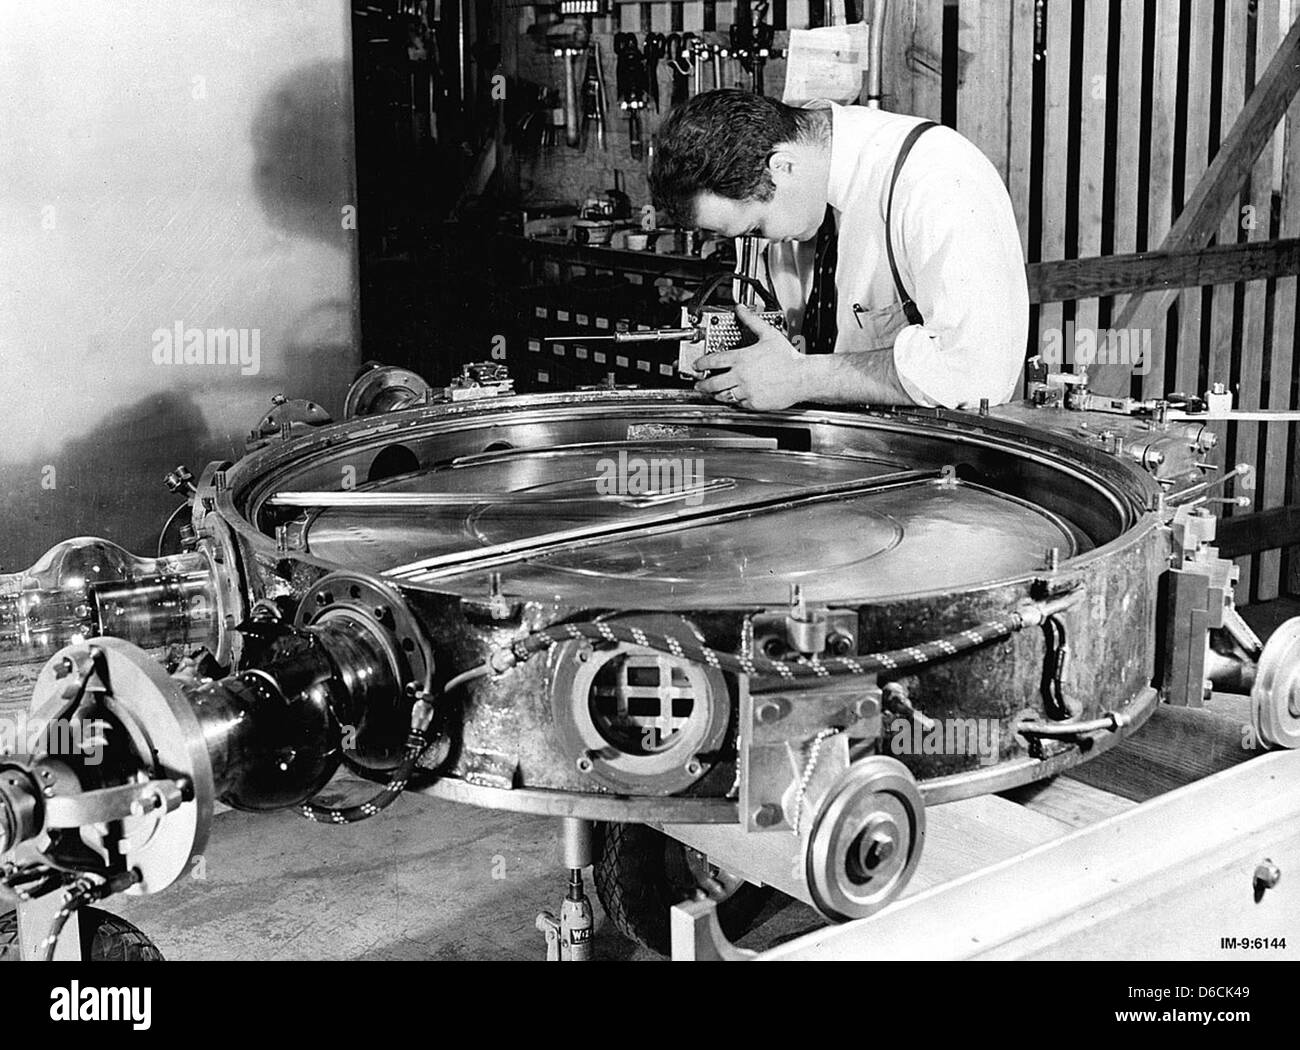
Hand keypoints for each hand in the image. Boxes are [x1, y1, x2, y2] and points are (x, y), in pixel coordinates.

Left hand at [693, 303, 807, 410]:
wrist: (802, 377)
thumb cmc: (788, 358)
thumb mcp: (768, 334)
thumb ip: (751, 321)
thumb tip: (741, 309)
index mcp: (742, 359)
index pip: (713, 361)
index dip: (701, 363)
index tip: (697, 365)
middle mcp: (741, 376)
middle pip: (713, 383)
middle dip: (702, 384)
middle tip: (699, 384)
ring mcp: (747, 391)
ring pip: (723, 396)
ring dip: (715, 394)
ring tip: (713, 393)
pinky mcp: (754, 402)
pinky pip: (738, 404)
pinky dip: (734, 401)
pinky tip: (734, 397)